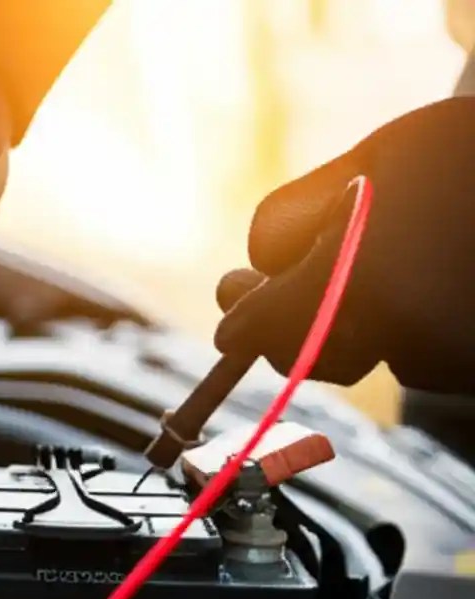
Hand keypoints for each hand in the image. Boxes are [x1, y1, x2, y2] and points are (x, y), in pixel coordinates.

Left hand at [215, 97, 474, 393]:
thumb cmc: (459, 157)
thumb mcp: (367, 165)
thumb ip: (297, 217)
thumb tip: (256, 271)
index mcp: (358, 279)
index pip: (263, 327)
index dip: (240, 325)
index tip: (229, 323)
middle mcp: (401, 332)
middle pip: (307, 357)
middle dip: (281, 332)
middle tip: (261, 299)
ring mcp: (445, 358)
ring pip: (366, 358)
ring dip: (351, 329)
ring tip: (383, 270)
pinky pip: (420, 359)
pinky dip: (410, 332)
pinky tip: (436, 285)